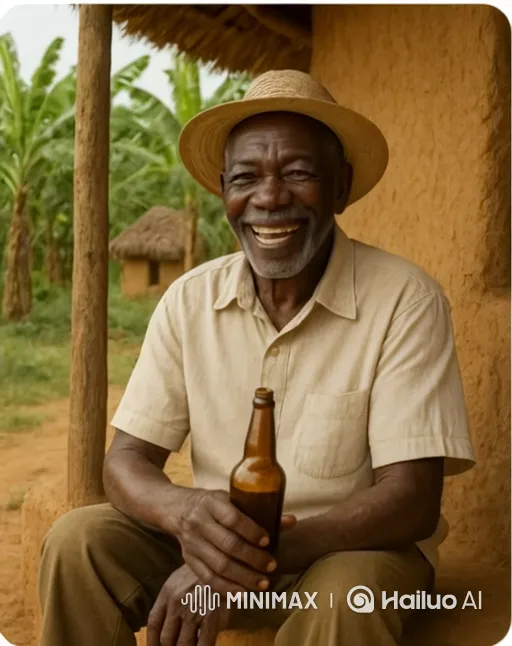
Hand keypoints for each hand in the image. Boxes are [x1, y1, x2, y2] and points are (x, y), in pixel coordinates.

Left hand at [147, 563, 229, 645]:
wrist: (226, 561)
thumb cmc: (205, 571)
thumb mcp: (183, 578)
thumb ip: (171, 599)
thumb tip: (166, 625)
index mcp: (168, 591)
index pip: (153, 624)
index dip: (152, 642)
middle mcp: (177, 602)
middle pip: (166, 638)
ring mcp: (194, 610)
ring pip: (182, 645)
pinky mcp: (211, 617)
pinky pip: (202, 645)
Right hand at [176, 489, 295, 594]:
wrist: (178, 509)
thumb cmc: (213, 504)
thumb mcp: (231, 499)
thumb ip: (259, 511)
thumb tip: (291, 521)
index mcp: (211, 503)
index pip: (232, 518)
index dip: (251, 531)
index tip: (267, 541)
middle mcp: (199, 523)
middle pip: (228, 545)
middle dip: (252, 558)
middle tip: (272, 566)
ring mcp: (192, 543)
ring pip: (219, 565)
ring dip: (243, 578)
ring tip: (263, 584)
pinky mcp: (189, 560)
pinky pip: (208, 578)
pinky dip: (226, 589)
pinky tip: (243, 594)